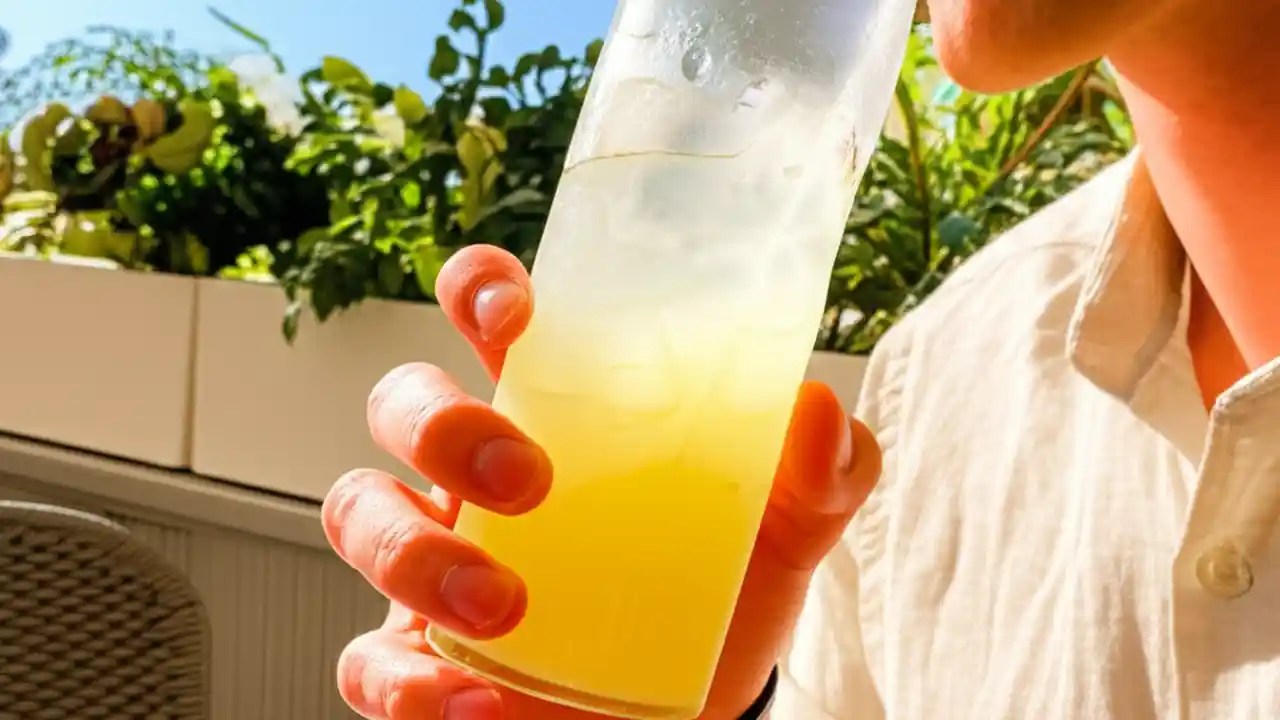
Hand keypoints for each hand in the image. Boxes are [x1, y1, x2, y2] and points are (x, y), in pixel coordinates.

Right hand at [323, 245, 882, 719]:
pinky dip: (402, 682)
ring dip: (413, 552)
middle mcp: (476, 473)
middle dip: (443, 425)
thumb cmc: (719, 586)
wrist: (695, 705)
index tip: (515, 314)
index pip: (490, 315)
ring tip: (504, 609)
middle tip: (529, 480)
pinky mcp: (418, 656)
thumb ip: (821, 471)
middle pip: (405, 403)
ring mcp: (436, 559)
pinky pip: (366, 658)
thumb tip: (819, 412)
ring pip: (361, 513)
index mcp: (559, 412)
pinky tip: (473, 705)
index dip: (480, 288)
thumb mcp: (784, 527)